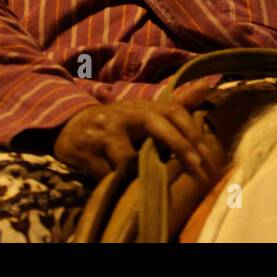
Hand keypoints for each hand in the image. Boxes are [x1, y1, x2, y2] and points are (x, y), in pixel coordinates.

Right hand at [54, 100, 224, 182]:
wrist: (71, 125)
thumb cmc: (118, 123)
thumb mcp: (144, 112)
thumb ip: (176, 104)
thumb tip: (205, 88)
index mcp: (143, 107)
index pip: (173, 110)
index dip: (191, 128)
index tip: (206, 150)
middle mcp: (125, 115)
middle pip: (155, 125)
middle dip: (179, 145)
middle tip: (197, 166)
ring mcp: (104, 132)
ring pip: (127, 156)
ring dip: (141, 173)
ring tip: (154, 185)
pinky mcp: (85, 150)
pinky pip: (105, 173)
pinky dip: (116, 183)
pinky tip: (122, 189)